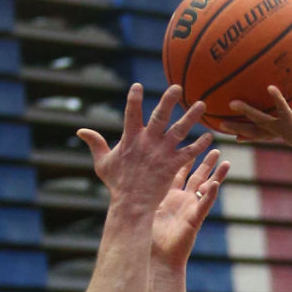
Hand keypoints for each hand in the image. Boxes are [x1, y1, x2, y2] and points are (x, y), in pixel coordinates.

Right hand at [77, 83, 211, 213]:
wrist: (132, 205)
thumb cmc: (118, 185)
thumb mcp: (103, 162)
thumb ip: (95, 144)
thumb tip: (80, 130)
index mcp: (130, 138)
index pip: (132, 113)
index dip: (134, 99)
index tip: (137, 85)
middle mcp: (148, 142)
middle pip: (159, 116)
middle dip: (168, 100)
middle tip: (177, 87)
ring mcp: (161, 153)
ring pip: (179, 130)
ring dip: (191, 117)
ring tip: (201, 104)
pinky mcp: (172, 165)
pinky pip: (189, 152)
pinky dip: (200, 144)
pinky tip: (210, 136)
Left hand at [151, 148, 229, 267]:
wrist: (156, 259)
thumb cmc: (146, 238)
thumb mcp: (141, 207)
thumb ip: (140, 190)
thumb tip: (125, 174)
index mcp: (168, 195)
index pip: (179, 172)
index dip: (185, 157)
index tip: (189, 141)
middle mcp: (181, 200)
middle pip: (197, 176)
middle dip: (205, 162)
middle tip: (215, 147)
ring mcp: (190, 209)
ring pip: (206, 188)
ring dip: (216, 176)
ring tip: (225, 161)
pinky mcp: (194, 220)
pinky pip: (204, 205)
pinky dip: (210, 195)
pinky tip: (216, 184)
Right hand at [223, 84, 291, 175]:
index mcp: (286, 129)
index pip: (263, 129)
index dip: (249, 130)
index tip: (236, 132)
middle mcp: (282, 131)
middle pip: (255, 128)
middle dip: (238, 126)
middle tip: (219, 122)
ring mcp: (286, 131)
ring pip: (262, 121)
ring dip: (248, 111)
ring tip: (232, 102)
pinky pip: (284, 112)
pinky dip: (278, 100)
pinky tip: (271, 88)